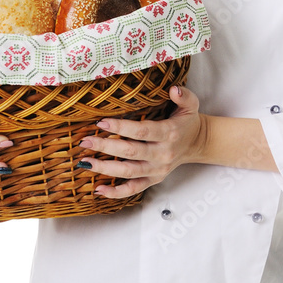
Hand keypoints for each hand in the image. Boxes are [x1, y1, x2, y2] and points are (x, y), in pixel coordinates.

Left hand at [77, 85, 206, 198]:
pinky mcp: (153, 180)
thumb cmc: (187, 122)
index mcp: (169, 134)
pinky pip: (134, 189)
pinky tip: (99, 189)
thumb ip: (184, 96)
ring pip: (128, 172)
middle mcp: (162, 154)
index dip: (121, 127)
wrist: (197, 144)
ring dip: (105, 168)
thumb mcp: (191, 105)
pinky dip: (116, 192)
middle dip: (106, 147)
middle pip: (130, 152)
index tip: (101, 122)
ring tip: (85, 162)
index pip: (142, 131)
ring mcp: (157, 170)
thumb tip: (174, 89)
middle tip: (85, 142)